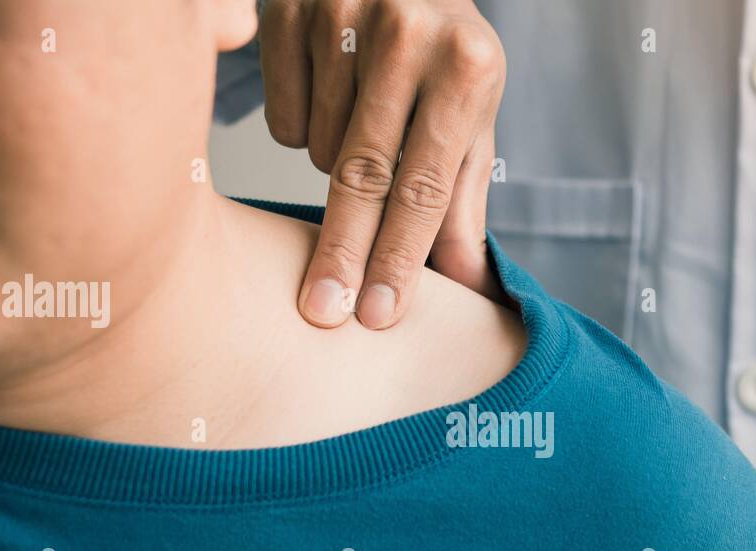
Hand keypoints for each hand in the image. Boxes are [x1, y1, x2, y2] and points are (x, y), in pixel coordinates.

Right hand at [258, 0, 505, 328]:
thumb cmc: (445, 57)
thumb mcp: (472, 120)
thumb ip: (462, 204)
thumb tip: (468, 291)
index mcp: (467, 68)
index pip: (424, 187)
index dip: (399, 258)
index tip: (378, 316)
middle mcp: (408, 35)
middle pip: (362, 175)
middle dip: (343, 253)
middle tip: (323, 312)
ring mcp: (343, 14)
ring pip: (319, 149)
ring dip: (334, 172)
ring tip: (364, 134)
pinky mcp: (291, 8)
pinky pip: (283, 116)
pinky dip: (302, 131)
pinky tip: (331, 102)